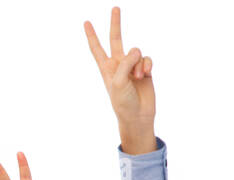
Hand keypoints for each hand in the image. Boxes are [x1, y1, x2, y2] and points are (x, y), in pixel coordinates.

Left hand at [85, 7, 156, 153]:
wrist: (138, 115)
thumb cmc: (123, 102)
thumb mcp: (118, 81)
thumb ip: (126, 62)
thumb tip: (136, 50)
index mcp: (106, 68)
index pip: (97, 49)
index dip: (92, 36)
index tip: (86, 22)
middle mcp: (119, 64)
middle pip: (116, 39)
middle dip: (115, 24)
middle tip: (115, 8)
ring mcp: (132, 66)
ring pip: (137, 51)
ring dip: (138, 64)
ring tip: (138, 78)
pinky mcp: (145, 69)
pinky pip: (147, 58)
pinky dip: (147, 65)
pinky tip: (146, 75)